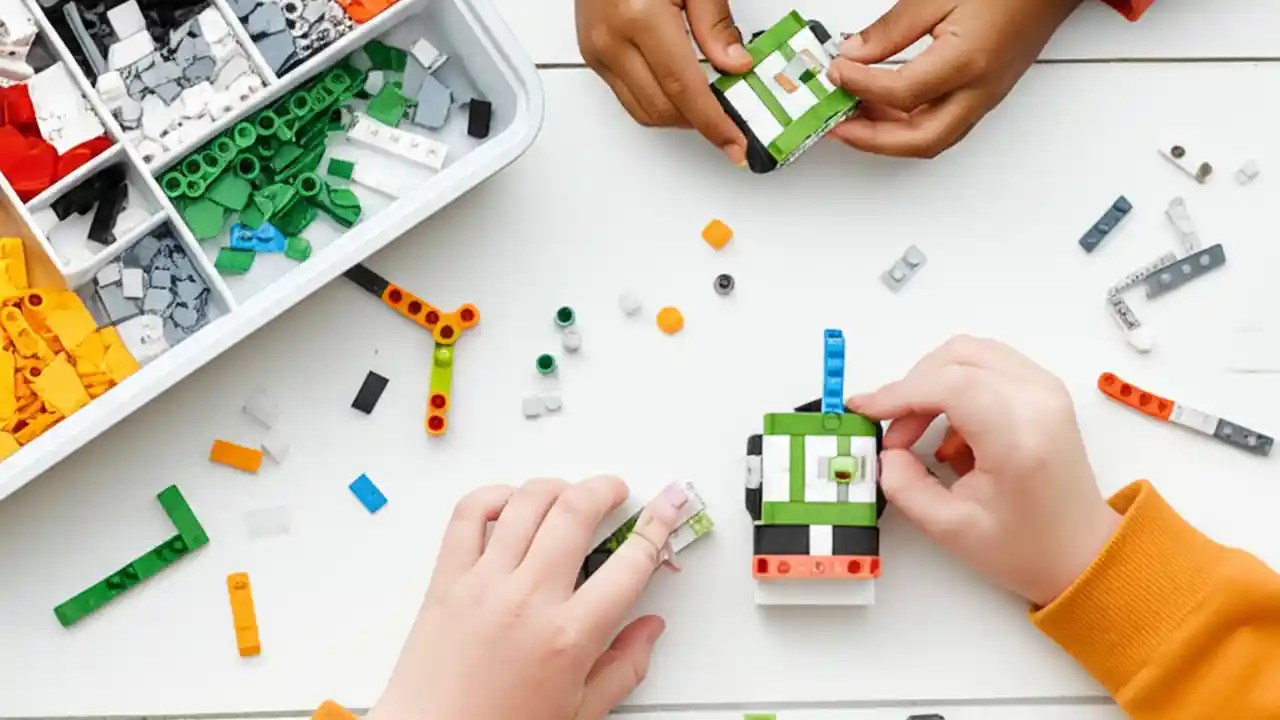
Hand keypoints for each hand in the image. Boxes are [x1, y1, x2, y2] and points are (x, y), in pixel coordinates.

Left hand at [368, 477, 690, 719]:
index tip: (667, 505)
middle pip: (576, 511)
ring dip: (556, 486)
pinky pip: (469, 515)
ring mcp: (484, 584)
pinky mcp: (447, 580)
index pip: (630, 563)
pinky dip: (492, 495)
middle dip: (605, 489)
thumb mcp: (579, 711)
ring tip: (568, 493)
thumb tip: (649, 630)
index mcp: (569, 637)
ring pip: (526, 502)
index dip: (657, 525)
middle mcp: (528, 601)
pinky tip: (509, 502)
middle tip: (615, 492)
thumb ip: (623, 667)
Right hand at [576, 0, 751, 164]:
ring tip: (709, 105)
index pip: (685, 89)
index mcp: (639, 16)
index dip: (713, 123)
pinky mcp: (592, 53)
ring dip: (679, 116)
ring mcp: (596, 49)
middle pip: (662, 109)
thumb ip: (714, 23)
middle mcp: (611, 39)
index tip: (735, 144)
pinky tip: (682, 90)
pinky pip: (628, 95)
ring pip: (643, 111)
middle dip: (699, 123)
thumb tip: (736, 65)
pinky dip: (658, 101)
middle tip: (732, 120)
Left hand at [827, 0, 1082, 156]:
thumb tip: (854, 54)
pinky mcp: (983, 97)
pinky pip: (941, 126)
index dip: (860, 86)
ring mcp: (984, 99)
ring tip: (853, 115)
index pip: (901, 93)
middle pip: (919, 140)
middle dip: (870, 139)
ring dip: (887, 136)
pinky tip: (884, 108)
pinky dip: (906, 125)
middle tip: (836, 125)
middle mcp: (979, 90)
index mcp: (968, 62)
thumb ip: (891, 30)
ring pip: (930, 140)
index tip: (836, 73)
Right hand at [847, 336, 1120, 606]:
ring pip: (969, 353)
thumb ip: (904, 485)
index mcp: (1019, 439)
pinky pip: (986, 364)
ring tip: (918, 431)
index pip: (950, 385)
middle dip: (912, 389)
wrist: (1082, 552)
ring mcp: (1046, 390)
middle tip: (894, 433)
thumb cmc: (1027, 546)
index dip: (898, 392)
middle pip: (956, 358)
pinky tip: (951, 433)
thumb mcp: (950, 528)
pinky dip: (955, 386)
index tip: (864, 409)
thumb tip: (886, 451)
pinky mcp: (1044, 390)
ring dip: (932, 384)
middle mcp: (1038, 402)